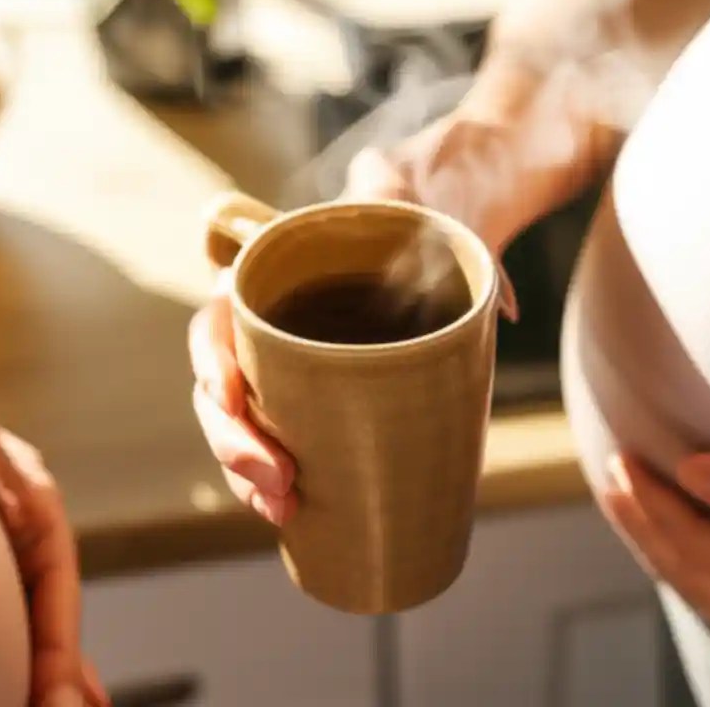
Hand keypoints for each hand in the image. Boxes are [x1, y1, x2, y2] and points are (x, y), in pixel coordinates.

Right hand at [190, 104, 599, 522]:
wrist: (443, 217)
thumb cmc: (414, 204)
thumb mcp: (409, 194)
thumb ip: (427, 221)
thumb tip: (497, 300)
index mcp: (269, 273)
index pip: (217, 320)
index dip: (213, 363)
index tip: (233, 396)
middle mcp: (266, 324)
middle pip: (219, 390)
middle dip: (234, 444)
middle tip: (278, 483)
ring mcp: (287, 366)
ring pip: (240, 426)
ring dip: (247, 475)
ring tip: (283, 509)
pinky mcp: (316, 397)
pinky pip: (278, 442)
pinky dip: (276, 483)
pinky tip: (296, 515)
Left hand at [603, 452, 709, 695]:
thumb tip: (693, 469)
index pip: (688, 538)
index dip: (649, 499)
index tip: (620, 458)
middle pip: (683, 566)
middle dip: (640, 521)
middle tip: (610, 477)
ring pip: (701, 591)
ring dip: (660, 550)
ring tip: (633, 514)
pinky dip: (695, 579)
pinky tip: (697, 567)